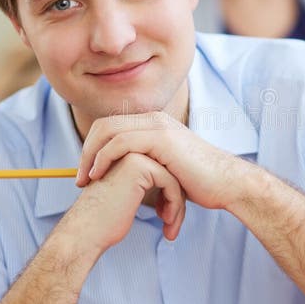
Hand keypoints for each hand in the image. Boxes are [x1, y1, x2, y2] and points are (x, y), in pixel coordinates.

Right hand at [67, 151, 184, 253]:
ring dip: (177, 205)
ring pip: (174, 177)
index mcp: (126, 154)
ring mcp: (133, 154)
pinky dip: (174, 204)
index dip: (170, 195)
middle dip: (176, 199)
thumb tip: (177, 188)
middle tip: (171, 223)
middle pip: (170, 171)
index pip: (163, 170)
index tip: (168, 217)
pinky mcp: (139, 165)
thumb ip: (146, 184)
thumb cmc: (105, 221)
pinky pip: (171, 182)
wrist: (86, 233)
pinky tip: (166, 221)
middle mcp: (129, 149)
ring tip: (170, 226)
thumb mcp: (129, 195)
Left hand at [76, 112, 243, 211]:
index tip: (86, 173)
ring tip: (85, 180)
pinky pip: (121, 142)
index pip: (111, 126)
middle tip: (79, 178)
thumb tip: (127, 177)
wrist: (226, 184)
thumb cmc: (200, 182)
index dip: (93, 147)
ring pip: (108, 131)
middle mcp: (154, 119)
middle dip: (86, 151)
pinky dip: (104, 158)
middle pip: (104, 125)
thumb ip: (147, 165)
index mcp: (154, 124)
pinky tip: (100, 175)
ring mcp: (158, 126)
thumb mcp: (167, 169)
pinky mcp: (161, 139)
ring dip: (90, 156)